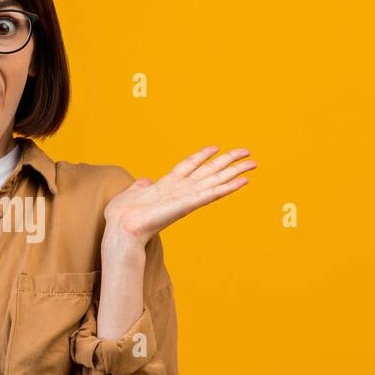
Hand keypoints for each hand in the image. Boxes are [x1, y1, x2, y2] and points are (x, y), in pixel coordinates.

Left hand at [103, 146, 256, 248]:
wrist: (121, 228)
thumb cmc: (123, 214)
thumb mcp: (132, 193)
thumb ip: (141, 186)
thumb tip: (144, 181)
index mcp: (167, 184)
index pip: (189, 165)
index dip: (202, 155)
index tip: (215, 147)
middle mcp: (181, 190)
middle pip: (210, 171)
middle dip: (229, 161)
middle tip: (249, 153)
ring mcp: (187, 197)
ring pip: (216, 181)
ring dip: (235, 172)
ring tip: (253, 164)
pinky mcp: (189, 205)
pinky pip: (212, 194)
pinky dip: (228, 188)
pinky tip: (242, 182)